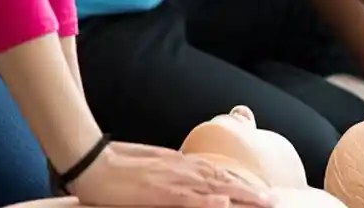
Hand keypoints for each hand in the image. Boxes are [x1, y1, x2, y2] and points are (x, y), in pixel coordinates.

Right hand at [69, 141, 274, 206]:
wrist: (90, 159)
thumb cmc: (117, 164)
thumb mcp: (152, 165)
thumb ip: (172, 171)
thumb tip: (188, 176)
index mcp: (181, 164)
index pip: (218, 172)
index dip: (241, 181)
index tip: (260, 190)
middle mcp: (182, 169)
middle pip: (224, 179)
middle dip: (250, 190)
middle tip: (273, 200)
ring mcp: (172, 179)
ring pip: (214, 187)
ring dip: (241, 195)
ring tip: (264, 201)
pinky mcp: (158, 192)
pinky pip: (187, 198)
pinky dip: (206, 202)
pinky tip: (223, 204)